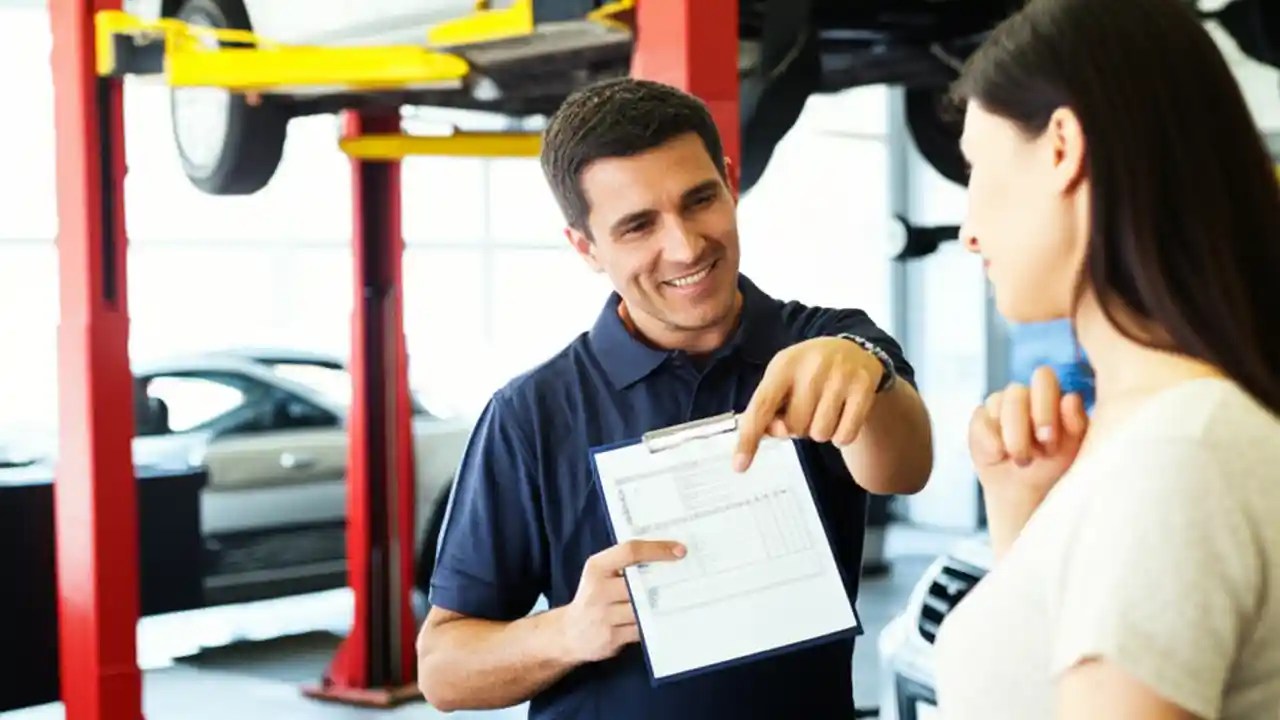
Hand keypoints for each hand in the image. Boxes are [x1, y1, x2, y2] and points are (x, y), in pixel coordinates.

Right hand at [557, 539, 685, 663]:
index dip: (657, 549)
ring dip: (664, 604)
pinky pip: (642, 630)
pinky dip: (655, 624)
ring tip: (683, 597)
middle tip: (689, 576)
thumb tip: (666, 554)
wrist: (569, 633)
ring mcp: (604, 616)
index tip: (680, 551)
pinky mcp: (612, 638)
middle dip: (665, 580)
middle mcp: (599, 590)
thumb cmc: (594, 597)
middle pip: (641, 582)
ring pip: (644, 608)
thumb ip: (624, 564)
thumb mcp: (600, 574)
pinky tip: (665, 619)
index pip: (630, 552)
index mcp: (597, 567)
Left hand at [734, 337, 884, 471]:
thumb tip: (777, 432)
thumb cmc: (809, 372)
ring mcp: (839, 377)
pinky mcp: (863, 388)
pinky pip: (845, 436)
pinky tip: (843, 414)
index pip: (761, 406)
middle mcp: (811, 368)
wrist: (854, 350)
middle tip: (808, 407)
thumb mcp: (783, 380)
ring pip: (820, 434)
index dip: (749, 438)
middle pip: (794, 427)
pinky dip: (842, 435)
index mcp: (783, 365)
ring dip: (820, 431)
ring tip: (825, 408)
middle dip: (799, 426)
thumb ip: (770, 408)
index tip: (739, 465)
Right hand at [970, 366, 1088, 499]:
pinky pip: (981, 424)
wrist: (1025, 491)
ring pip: (997, 405)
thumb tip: (1069, 398)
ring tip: (1022, 460)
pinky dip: (993, 446)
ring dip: (1011, 440)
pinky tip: (1001, 457)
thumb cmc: (1053, 465)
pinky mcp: (978, 419)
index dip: (1043, 408)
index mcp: (1049, 392)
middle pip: (1016, 392)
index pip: (1042, 378)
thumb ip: (1076, 422)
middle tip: (1033, 455)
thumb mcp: (1073, 447)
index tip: (1049, 442)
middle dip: (1023, 426)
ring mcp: (997, 403)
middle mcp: (1022, 393)